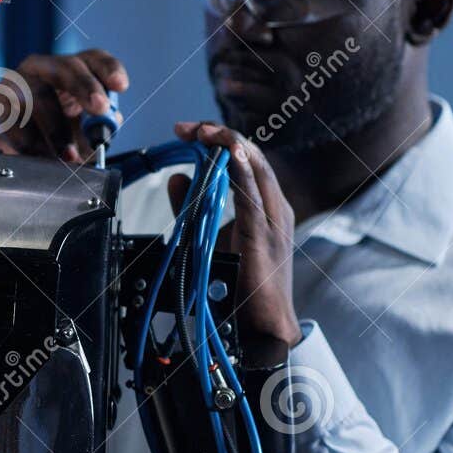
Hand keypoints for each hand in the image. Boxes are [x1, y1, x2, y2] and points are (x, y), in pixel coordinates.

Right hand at [0, 49, 128, 162]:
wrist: (8, 147)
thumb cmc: (47, 133)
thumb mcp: (77, 131)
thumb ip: (96, 128)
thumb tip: (111, 124)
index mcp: (69, 72)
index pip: (92, 60)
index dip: (108, 69)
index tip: (120, 85)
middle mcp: (43, 70)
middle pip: (66, 67)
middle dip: (85, 87)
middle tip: (100, 109)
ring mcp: (16, 82)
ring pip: (39, 95)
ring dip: (57, 128)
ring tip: (68, 154)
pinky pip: (14, 119)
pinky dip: (29, 141)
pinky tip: (38, 154)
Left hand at [170, 121, 300, 366]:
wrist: (263, 325)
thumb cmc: (243, 285)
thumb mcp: (212, 235)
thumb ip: (193, 207)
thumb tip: (176, 178)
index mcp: (266, 205)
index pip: (245, 159)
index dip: (219, 140)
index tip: (189, 131)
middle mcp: (275, 208)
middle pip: (252, 157)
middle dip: (220, 136)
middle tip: (190, 127)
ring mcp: (274, 222)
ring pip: (256, 170)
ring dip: (229, 147)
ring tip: (206, 132)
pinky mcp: (265, 238)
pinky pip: (254, 198)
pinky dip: (242, 174)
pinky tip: (229, 157)